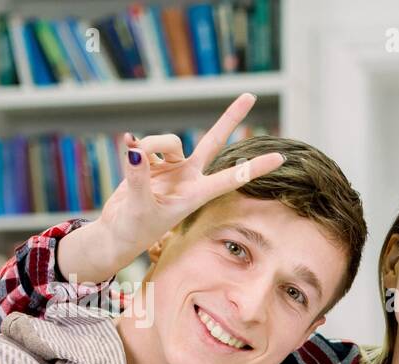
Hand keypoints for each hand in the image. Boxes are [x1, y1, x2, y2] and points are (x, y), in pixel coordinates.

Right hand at [57, 93, 284, 283]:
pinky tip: (127, 149)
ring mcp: (173, 169)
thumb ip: (139, 179)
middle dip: (231, 118)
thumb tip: (136, 150)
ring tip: (133, 160)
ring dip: (151, 144)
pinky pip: (146, 145)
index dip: (255, 168)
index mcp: (196, 194)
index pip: (232, 178)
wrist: (118, 233)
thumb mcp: (138, 208)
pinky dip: (135, 146)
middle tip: (250, 95)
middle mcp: (189, 178)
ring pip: (168, 141)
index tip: (280, 158)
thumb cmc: (133, 229)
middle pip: (213, 141)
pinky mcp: (152, 164)